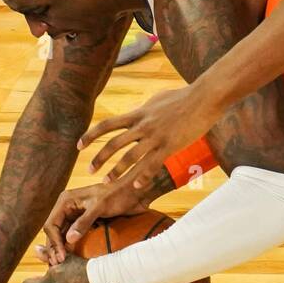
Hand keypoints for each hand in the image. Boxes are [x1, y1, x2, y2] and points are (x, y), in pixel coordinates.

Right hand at [38, 179, 148, 264]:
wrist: (134, 192)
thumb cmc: (117, 195)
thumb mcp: (100, 207)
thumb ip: (84, 222)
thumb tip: (68, 240)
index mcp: (66, 200)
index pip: (52, 225)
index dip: (54, 242)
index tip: (61, 257)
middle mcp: (67, 207)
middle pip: (55, 231)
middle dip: (55, 247)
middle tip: (58, 264)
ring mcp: (76, 215)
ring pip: (63, 234)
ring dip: (62, 248)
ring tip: (63, 263)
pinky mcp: (85, 221)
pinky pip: (73, 235)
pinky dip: (71, 245)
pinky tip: (72, 256)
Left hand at [80, 84, 220, 190]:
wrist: (204, 97)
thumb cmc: (184, 97)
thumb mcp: (157, 100)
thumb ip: (145, 109)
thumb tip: (139, 113)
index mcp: (138, 114)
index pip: (107, 125)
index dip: (90, 135)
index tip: (79, 146)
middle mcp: (142, 125)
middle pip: (113, 143)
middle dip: (99, 158)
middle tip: (90, 171)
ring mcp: (156, 136)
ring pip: (130, 156)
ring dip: (117, 170)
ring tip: (108, 182)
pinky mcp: (170, 145)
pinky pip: (153, 163)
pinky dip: (143, 176)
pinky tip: (136, 185)